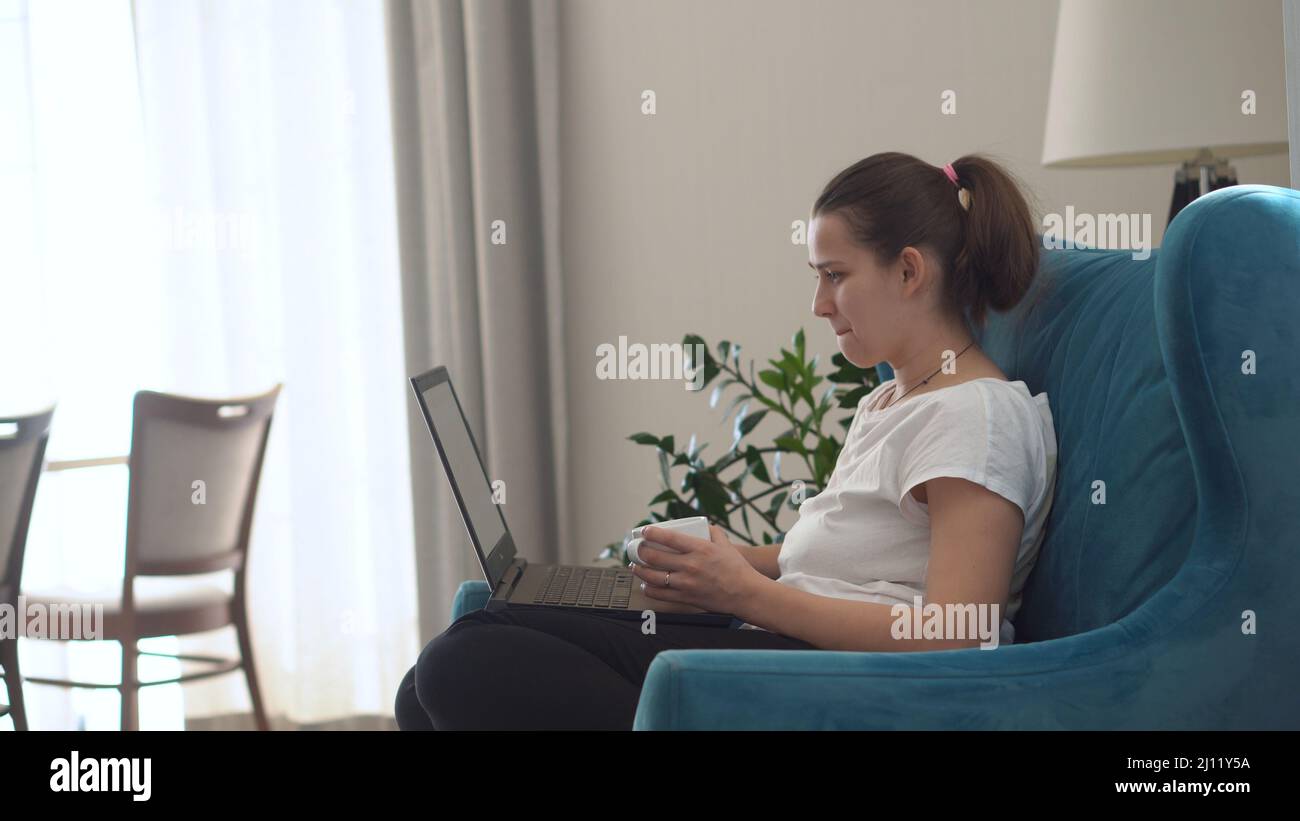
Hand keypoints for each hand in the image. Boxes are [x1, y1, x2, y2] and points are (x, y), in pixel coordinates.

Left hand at [629, 523, 762, 614]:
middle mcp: (690, 565)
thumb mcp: (726, 545)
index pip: (669, 538)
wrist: (745, 594)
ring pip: (653, 576)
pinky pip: (660, 594)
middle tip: (637, 549)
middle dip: (640, 551)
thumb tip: (703, 525)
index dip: (652, 533)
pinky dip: (648, 588)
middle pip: (655, 557)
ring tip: (635, 566)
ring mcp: (686, 583)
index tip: (645, 531)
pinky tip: (645, 584)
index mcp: (699, 549)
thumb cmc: (737, 569)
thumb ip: (713, 532)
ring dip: (639, 570)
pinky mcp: (685, 598)